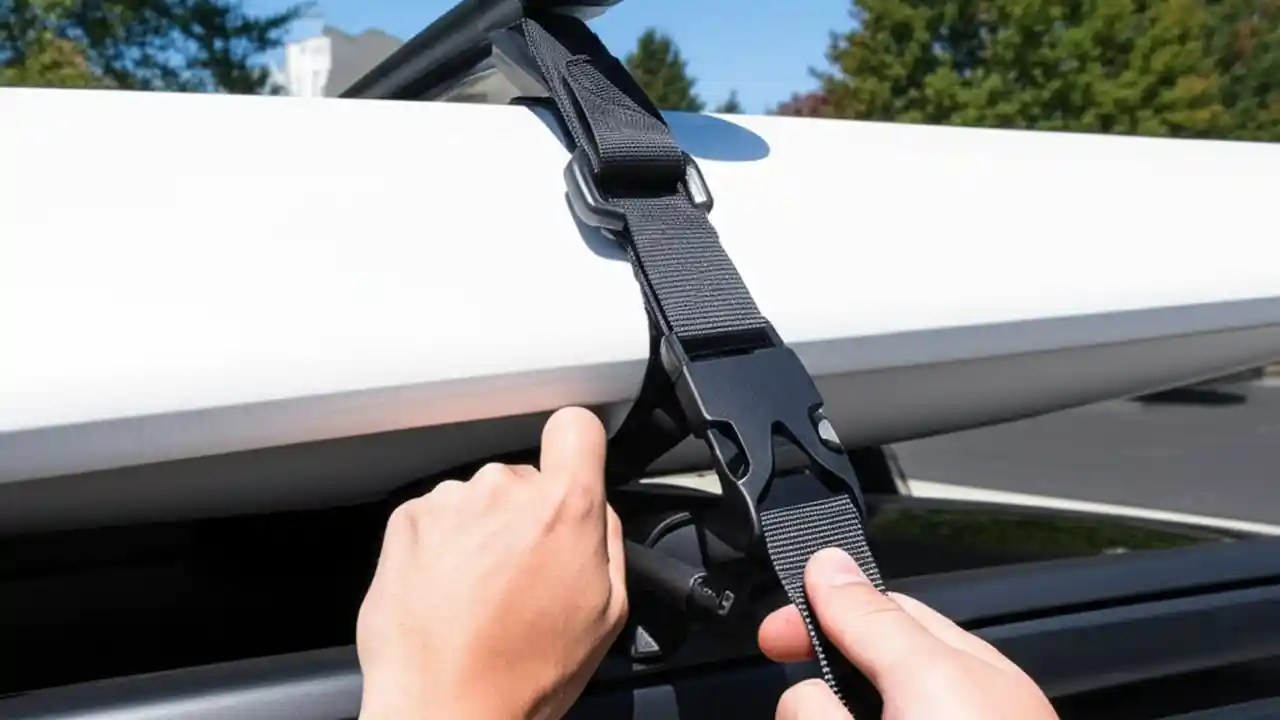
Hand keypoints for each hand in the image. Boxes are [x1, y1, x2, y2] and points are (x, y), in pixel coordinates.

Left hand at [356, 407, 627, 719]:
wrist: (444, 707)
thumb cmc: (524, 673)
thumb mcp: (608, 612)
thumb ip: (607, 540)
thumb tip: (595, 509)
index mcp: (565, 507)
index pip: (576, 426)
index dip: (576, 449)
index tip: (570, 472)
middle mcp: (505, 490)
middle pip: (524, 479)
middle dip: (526, 518)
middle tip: (521, 578)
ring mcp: (451, 502)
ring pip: (478, 500)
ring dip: (480, 535)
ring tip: (479, 596)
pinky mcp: (407, 519)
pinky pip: (437, 517)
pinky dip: (441, 547)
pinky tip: (448, 594)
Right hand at [758, 548, 1057, 719]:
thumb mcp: (928, 679)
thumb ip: (873, 621)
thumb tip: (829, 561)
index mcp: (958, 675)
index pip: (871, 617)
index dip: (817, 614)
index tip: (774, 632)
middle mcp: (931, 714)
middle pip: (838, 678)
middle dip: (817, 691)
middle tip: (823, 715)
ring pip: (821, 715)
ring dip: (817, 716)